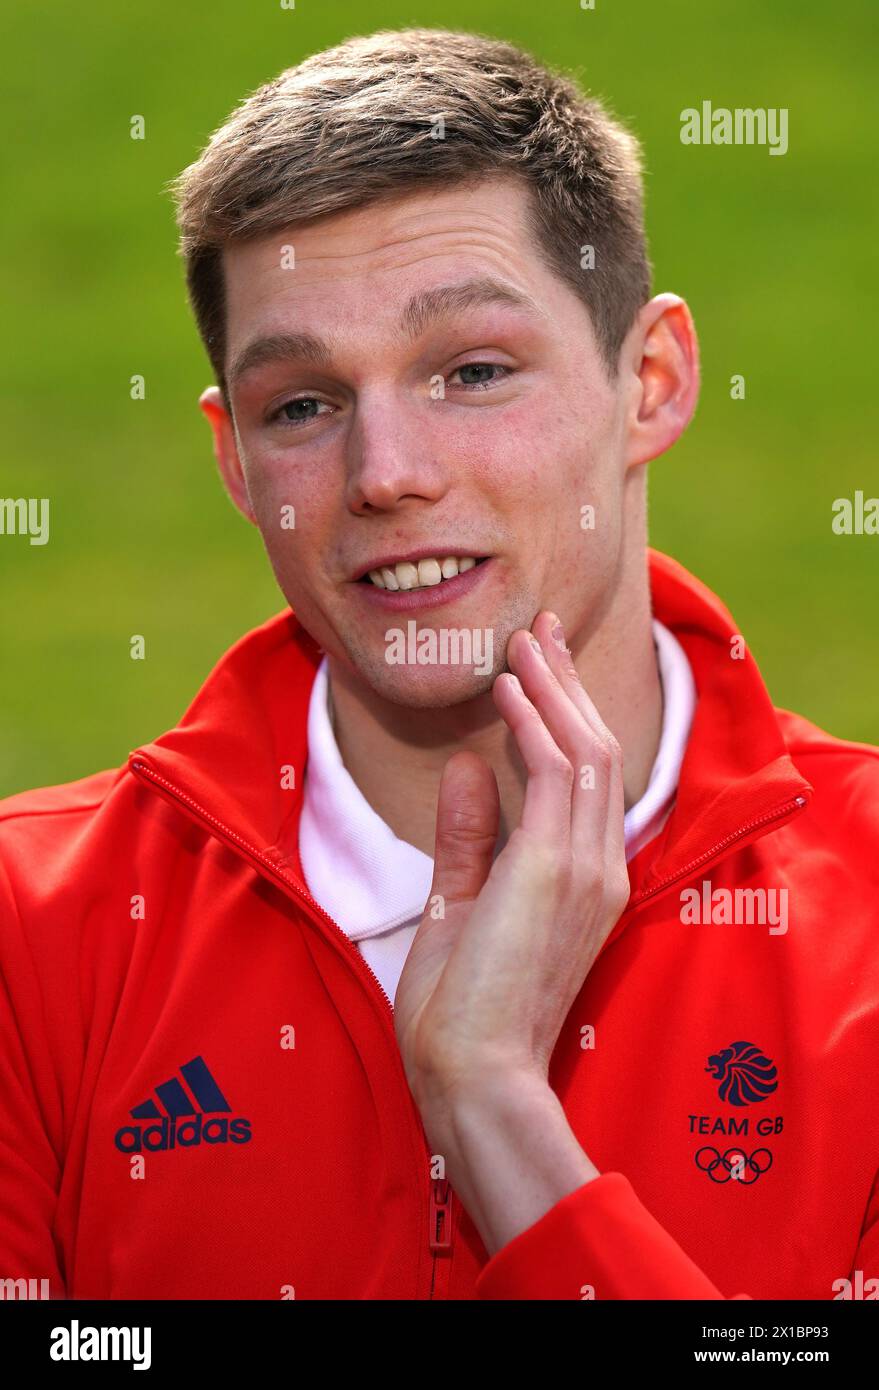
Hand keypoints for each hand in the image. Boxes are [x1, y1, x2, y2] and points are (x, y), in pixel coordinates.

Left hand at [393, 610, 630, 1122]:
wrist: (471, 1075)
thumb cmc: (464, 1009)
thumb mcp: (462, 907)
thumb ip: (469, 836)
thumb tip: (467, 762)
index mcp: (586, 880)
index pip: (587, 777)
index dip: (565, 714)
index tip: (535, 670)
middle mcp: (600, 866)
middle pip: (595, 749)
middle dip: (564, 685)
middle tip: (536, 631)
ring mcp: (586, 866)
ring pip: (584, 749)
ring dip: (550, 689)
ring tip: (519, 642)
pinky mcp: (555, 866)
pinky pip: (554, 771)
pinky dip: (532, 722)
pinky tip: (504, 689)